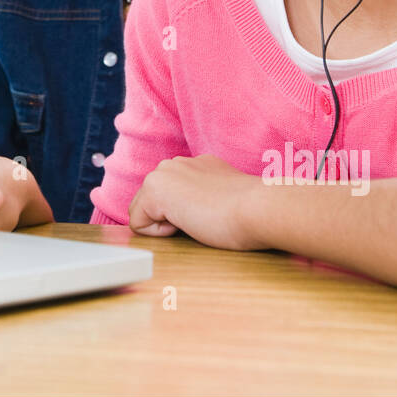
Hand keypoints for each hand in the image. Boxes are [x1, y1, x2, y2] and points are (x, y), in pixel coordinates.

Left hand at [128, 154, 265, 249]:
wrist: (258, 208)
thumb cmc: (250, 212)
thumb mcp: (224, 200)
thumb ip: (205, 199)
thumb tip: (193, 215)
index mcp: (195, 165)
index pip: (170, 197)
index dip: (183, 217)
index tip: (211, 216)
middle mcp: (175, 164)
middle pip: (150, 204)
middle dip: (168, 219)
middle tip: (203, 219)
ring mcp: (162, 173)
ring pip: (141, 212)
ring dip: (164, 224)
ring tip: (197, 220)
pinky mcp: (154, 190)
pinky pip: (137, 223)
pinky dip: (158, 233)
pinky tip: (188, 223)